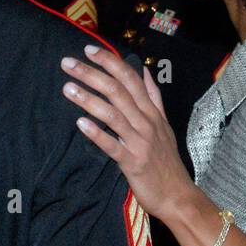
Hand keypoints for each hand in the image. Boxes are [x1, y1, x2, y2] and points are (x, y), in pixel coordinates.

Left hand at [61, 45, 195, 222]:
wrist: (177, 195)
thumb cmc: (167, 160)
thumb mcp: (164, 124)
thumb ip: (153, 97)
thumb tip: (145, 72)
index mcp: (151, 111)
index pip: (130, 78)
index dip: (110, 62)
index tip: (89, 50)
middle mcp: (146, 122)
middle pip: (117, 90)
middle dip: (92, 74)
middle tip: (68, 63)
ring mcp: (139, 142)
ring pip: (112, 114)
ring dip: (88, 99)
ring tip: (67, 87)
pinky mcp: (132, 162)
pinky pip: (112, 145)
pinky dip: (96, 133)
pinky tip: (80, 123)